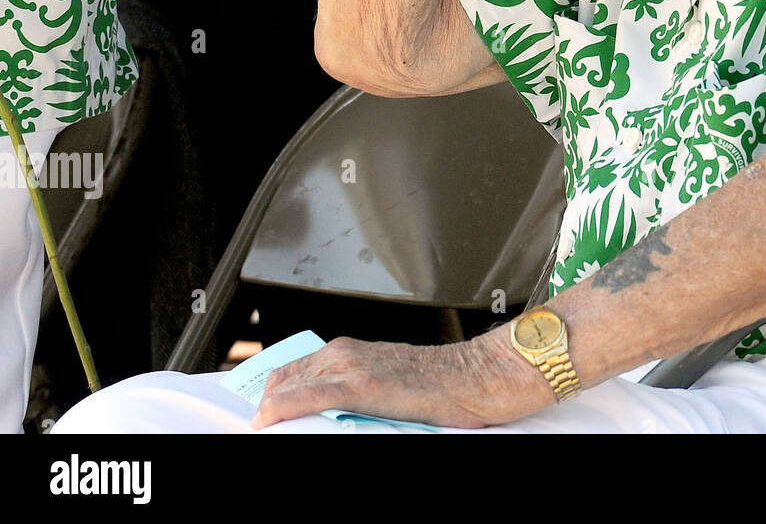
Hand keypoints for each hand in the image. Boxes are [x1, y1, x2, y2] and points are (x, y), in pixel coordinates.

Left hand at [249, 336, 521, 430]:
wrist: (482, 376)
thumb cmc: (446, 384)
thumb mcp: (389, 384)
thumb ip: (354, 393)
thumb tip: (321, 417)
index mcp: (350, 353)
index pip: (289, 374)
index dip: (270, 400)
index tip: (263, 421)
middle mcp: (346, 353)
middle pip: (280, 381)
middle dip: (266, 408)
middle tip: (263, 430)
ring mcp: (352, 367)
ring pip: (287, 388)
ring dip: (272, 411)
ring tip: (266, 431)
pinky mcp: (363, 385)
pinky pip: (307, 397)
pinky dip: (283, 411)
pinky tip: (270, 423)